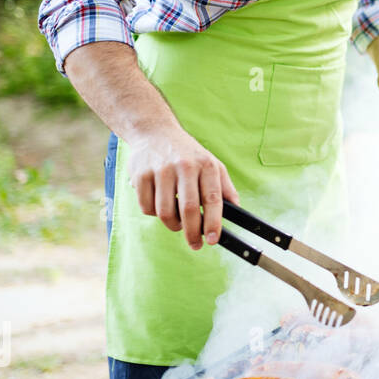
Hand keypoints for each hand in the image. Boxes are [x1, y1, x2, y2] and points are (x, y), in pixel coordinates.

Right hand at [127, 128, 238, 249]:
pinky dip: (154, 214)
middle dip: (192, 233)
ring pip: (165, 212)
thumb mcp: (212, 164)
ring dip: (173, 225)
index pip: (212, 199)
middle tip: (195, 244)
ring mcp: (161, 170)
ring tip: (177, 224)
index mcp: (206, 165)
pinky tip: (160, 207)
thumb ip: (225, 187)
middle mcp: (184, 166)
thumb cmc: (188, 154)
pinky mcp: (141, 175)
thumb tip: (236, 209)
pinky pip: (147, 207)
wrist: (156, 133)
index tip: (213, 240)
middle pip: (188, 209)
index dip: (213, 222)